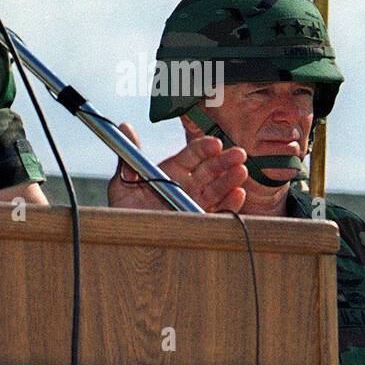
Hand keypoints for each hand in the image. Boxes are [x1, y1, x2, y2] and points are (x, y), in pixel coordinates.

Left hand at [106, 122, 247, 212]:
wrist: (125, 238)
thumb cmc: (125, 210)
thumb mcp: (123, 182)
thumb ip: (128, 157)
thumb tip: (124, 127)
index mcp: (173, 171)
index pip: (193, 155)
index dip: (205, 148)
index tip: (215, 144)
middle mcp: (187, 185)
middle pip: (210, 170)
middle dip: (225, 161)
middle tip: (238, 154)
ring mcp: (196, 203)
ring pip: (218, 189)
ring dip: (231, 180)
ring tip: (241, 172)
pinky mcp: (200, 222)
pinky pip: (218, 213)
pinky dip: (230, 205)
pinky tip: (237, 195)